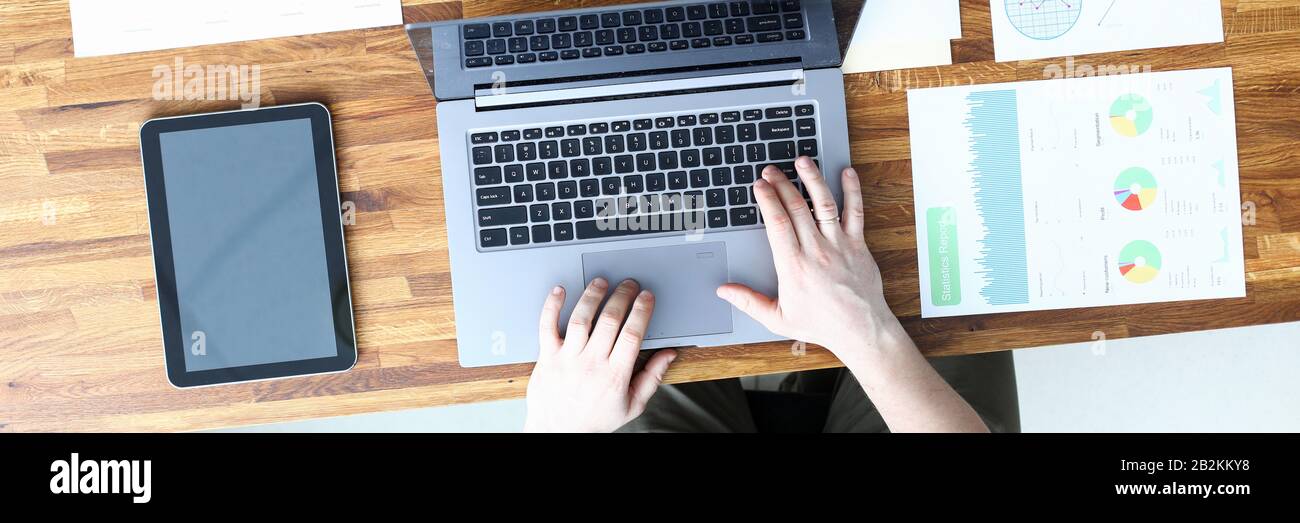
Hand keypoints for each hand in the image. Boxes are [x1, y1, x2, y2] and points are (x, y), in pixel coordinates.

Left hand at [524, 278, 677, 432]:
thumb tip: (669, 354)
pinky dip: (552, 306)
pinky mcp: (548, 356)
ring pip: (581, 318)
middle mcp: (591, 363)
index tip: (646, 297)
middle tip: (629, 285)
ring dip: (593, 296)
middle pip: (610, 320)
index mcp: (615, 375)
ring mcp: (568, 358)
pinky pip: (547, 326)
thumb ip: (652, 378)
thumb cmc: (595, 420)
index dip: (642, 311)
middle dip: (622, 296)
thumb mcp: (632, 405)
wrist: (558, 432)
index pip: (632, 334)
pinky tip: (560, 291)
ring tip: (601, 282)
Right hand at [715, 156, 908, 366]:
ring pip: (825, 204)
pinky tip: (847, 173)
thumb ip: (748, 301)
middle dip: (782, 184)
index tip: (759, 185)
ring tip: (802, 161)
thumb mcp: (777, 318)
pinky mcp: (858, 245)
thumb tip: (724, 290)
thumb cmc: (820, 324)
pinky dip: (852, 190)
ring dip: (813, 179)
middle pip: (797, 208)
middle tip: (772, 169)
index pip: (777, 223)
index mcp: (793, 266)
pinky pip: (856, 212)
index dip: (767, 200)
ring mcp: (839, 245)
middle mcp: (816, 250)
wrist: (860, 330)